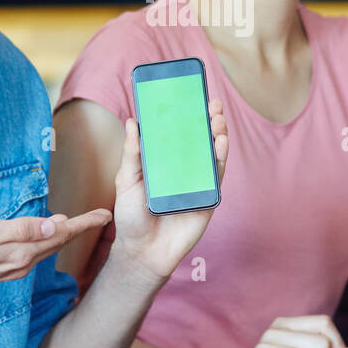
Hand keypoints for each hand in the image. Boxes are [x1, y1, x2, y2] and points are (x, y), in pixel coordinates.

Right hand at [0, 207, 111, 306]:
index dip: (83, 224)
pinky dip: (41, 245)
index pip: (60, 235)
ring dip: (59, 237)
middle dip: (76, 230)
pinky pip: (29, 256)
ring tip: (71, 224)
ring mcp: (9, 270)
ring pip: (42, 251)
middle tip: (96, 218)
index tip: (104, 216)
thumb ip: (20, 230)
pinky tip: (39, 239)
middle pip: (55, 244)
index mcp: (20, 252)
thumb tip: (52, 228)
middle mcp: (20, 264)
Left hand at [108, 98, 228, 280]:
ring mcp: (196, 183)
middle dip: (207, 120)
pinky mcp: (207, 198)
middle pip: (199, 140)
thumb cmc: (131, 217)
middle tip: (211, 103)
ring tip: (217, 118)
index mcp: (163, 162)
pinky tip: (220, 141)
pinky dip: (220, 157)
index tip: (191, 95)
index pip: (177, 134)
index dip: (185, 115)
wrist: (142, 252)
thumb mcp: (126, 180)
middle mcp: (182, 169)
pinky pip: (216, 175)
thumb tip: (132, 121)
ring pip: (211, 154)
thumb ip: (132, 153)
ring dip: (217, 134)